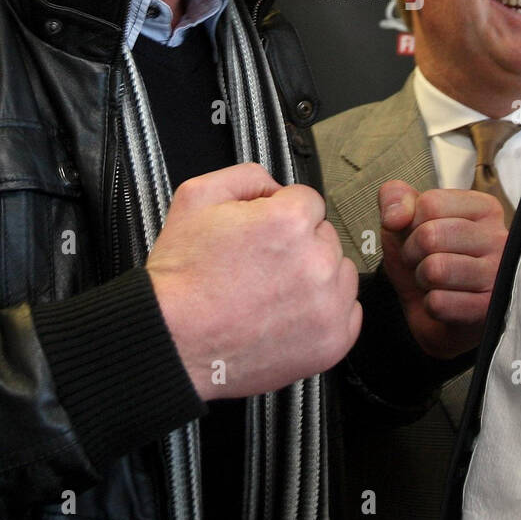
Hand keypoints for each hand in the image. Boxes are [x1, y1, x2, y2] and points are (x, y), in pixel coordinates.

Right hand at [147, 163, 360, 399]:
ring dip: (316, 278)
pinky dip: (325, 314)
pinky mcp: (332, 341)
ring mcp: (327, 305)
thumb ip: (248, 176)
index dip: (281, 215)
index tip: (264, 235)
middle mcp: (316, 261)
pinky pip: (348, 314)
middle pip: (326, 237)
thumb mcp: (198, 197)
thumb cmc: (181, 278)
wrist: (172, 342)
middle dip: (300, 245)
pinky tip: (290, 315)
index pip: (309, 202)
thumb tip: (276, 187)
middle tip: (262, 266)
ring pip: (340, 273)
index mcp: (290, 221)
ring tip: (274, 293)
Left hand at [377, 181, 507, 359]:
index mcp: (483, 208)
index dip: (410, 224)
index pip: (430, 204)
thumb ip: (394, 199)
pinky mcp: (489, 309)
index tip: (420, 235)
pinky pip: (438, 303)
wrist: (438, 316)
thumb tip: (395, 216)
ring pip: (434, 269)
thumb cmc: (426, 261)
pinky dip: (430, 305)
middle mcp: (499, 238)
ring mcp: (498, 275)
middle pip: (430, 236)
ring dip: (422, 279)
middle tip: (423, 262)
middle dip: (412, 253)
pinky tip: (446, 302)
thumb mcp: (405, 222)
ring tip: (435, 281)